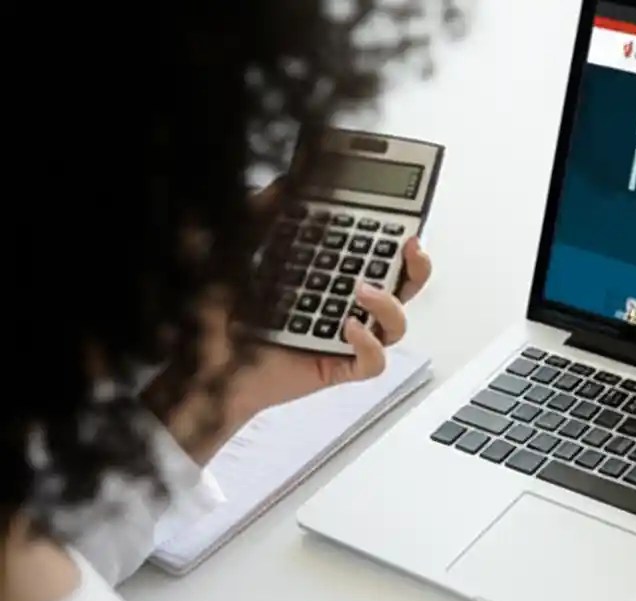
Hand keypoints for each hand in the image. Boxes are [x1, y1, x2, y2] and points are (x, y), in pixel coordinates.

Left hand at [146, 183, 432, 462]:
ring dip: (390, 305)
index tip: (403, 222)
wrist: (202, 366)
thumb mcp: (238, 251)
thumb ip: (261, 214)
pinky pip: (373, 362)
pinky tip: (349, 328)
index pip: (376, 256)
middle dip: (416, 268)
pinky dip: (370, 344)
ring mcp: (343, 339)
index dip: (398, 241)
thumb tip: (283, 181)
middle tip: (409, 248)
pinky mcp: (337, 367)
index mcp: (328, 277)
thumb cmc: (219, 316)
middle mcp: (342, 306)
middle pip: (400, 288)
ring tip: (363, 291)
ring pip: (395, 325)